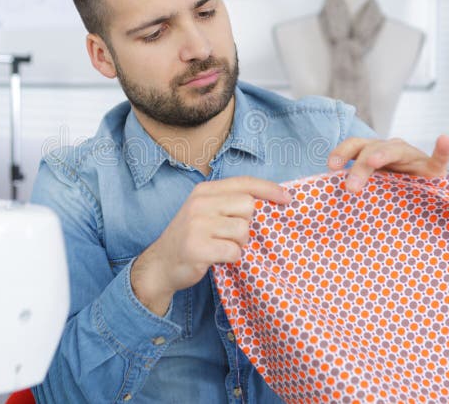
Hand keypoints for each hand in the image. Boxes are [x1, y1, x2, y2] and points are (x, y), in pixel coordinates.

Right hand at [131, 176, 290, 315]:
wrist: (160, 264)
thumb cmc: (191, 238)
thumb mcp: (205, 212)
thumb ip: (229, 204)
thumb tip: (268, 203)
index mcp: (204, 191)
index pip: (244, 183)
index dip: (269, 189)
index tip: (288, 198)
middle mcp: (200, 203)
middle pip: (248, 206)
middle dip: (247, 225)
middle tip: (230, 235)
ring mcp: (197, 225)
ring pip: (243, 231)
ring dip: (239, 244)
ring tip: (221, 247)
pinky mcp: (197, 247)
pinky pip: (234, 251)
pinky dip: (231, 258)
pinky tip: (217, 258)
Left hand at [327, 135, 448, 192]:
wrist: (427, 197)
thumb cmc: (392, 191)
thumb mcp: (371, 188)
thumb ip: (355, 185)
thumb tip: (327, 195)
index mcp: (374, 152)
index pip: (355, 146)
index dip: (341, 152)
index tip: (331, 166)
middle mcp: (392, 150)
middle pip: (371, 149)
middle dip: (359, 167)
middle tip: (351, 188)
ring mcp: (414, 158)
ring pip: (397, 150)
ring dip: (383, 154)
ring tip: (373, 161)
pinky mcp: (435, 169)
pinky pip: (440, 158)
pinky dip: (442, 149)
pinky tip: (444, 139)